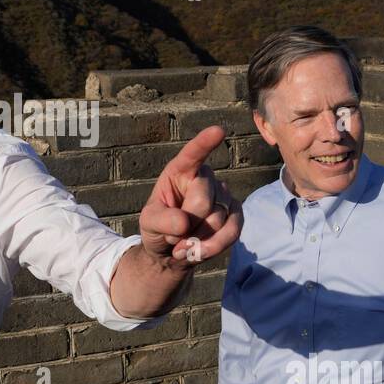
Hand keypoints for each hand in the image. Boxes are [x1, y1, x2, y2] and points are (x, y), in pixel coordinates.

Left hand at [139, 125, 241, 264]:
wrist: (172, 251)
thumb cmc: (158, 229)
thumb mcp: (148, 224)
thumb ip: (161, 221)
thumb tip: (184, 223)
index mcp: (180, 171)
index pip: (192, 155)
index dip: (204, 143)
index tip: (218, 131)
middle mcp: (204, 178)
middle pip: (202, 201)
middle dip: (186, 225)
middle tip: (173, 234)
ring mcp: (223, 195)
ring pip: (217, 219)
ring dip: (197, 239)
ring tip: (182, 243)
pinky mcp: (236, 214)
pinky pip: (233, 231)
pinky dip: (214, 247)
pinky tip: (198, 252)